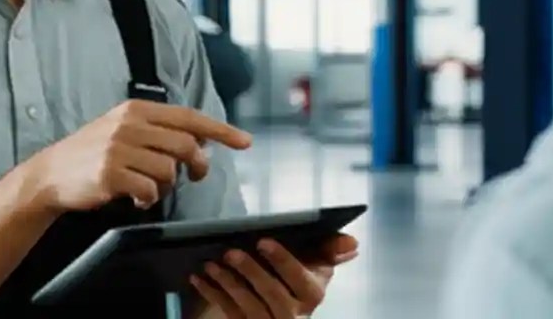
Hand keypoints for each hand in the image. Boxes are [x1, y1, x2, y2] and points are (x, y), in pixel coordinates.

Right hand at [24, 100, 252, 213]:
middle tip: (195, 176)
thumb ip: (158, 130)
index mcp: (136, 110)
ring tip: (149, 186)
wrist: (51, 173)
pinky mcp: (110, 174)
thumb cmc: (93, 153)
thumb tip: (202, 142)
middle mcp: (129, 125)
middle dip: (198, 165)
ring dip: (167, 185)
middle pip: (186, 146)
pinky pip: (149, 190)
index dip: (220, 130)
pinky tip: (136, 198)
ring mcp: (119, 149)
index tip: (245, 142)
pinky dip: (148, 199)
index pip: (189, 117)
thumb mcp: (122, 129)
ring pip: (169, 170)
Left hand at [190, 234, 359, 317]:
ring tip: (211, 264)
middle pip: (273, 295)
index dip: (282, 260)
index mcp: (313, 294)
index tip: (262, 240)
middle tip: (230, 252)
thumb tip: (353, 242)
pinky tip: (198, 278)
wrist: (282, 311)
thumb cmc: (297, 280)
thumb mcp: (316, 265)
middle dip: (251, 272)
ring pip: (249, 307)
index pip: (300, 279)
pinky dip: (213, 294)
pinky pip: (229, 313)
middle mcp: (294, 314)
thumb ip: (330, 250)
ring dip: (228, 284)